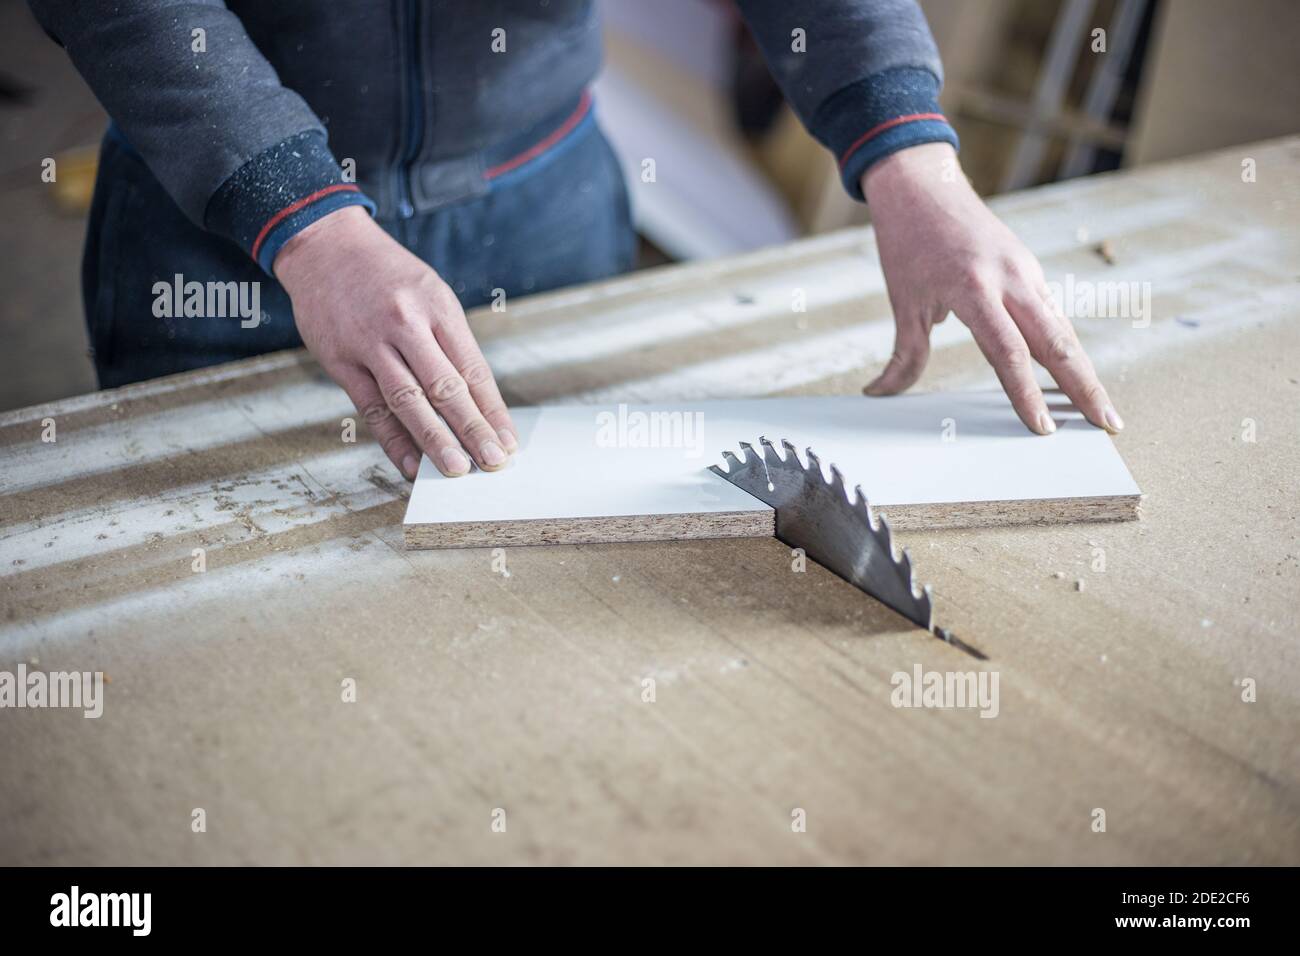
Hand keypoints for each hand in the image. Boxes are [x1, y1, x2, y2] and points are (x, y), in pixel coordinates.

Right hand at [274, 206, 516, 478]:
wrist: (324, 244)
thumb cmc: (387, 275)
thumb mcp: (431, 293)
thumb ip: (451, 344)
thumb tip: (476, 402)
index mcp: (437, 307)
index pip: (472, 369)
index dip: (492, 410)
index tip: (509, 440)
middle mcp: (406, 324)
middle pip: (445, 387)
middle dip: (473, 430)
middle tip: (493, 462)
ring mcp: (370, 343)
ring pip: (408, 400)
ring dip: (435, 440)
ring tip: (456, 469)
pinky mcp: (340, 360)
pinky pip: (371, 408)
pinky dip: (392, 439)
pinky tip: (410, 463)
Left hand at [861, 143, 1121, 434]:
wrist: (923, 186)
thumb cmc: (909, 242)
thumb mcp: (903, 301)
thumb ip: (904, 354)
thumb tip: (881, 393)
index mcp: (974, 288)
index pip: (1008, 353)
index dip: (1027, 393)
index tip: (1042, 428)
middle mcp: (1010, 280)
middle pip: (1057, 343)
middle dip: (1084, 387)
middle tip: (1108, 424)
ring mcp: (1025, 272)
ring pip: (1062, 329)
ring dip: (1084, 370)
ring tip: (1102, 409)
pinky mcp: (1029, 269)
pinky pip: (1052, 314)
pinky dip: (1066, 347)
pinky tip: (1078, 376)